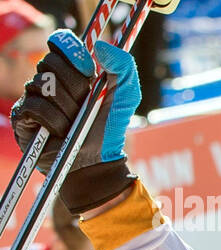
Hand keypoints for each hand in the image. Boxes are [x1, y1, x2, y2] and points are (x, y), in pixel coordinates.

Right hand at [10, 31, 140, 212]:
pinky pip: (34, 106)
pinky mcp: (23, 116)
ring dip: (67, 108)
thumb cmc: (109, 128)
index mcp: (71, 70)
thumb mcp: (126, 95)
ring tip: (75, 123)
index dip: (71, 51)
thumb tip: (101, 45)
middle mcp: (49, 80)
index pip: (61, 44)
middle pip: (50, 63)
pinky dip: (54, 121)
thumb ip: (123, 67)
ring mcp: (33, 96)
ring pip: (43, 85)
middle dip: (75, 86)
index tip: (88, 68)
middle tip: (86, 104)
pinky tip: (61, 132)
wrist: (96, 161)